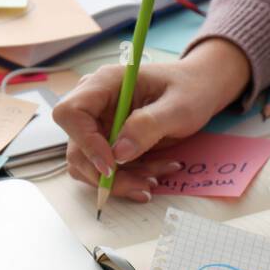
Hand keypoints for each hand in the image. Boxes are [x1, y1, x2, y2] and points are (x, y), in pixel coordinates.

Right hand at [52, 38, 250, 200]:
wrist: (198, 90)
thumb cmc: (190, 89)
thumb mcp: (179, 106)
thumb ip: (149, 125)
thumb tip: (119, 153)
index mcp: (104, 83)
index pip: (70, 113)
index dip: (85, 142)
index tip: (113, 164)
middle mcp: (94, 104)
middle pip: (77, 148)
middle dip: (107, 175)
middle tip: (143, 185)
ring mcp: (98, 125)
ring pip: (89, 166)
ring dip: (120, 181)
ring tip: (154, 179)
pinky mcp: (107, 143)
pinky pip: (105, 171)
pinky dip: (127, 180)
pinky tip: (151, 175)